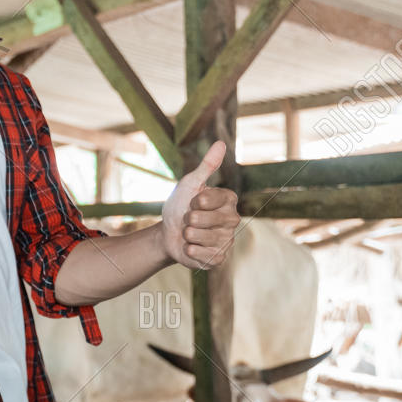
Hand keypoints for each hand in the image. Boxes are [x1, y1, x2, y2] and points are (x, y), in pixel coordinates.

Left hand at [160, 140, 238, 269]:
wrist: (168, 233)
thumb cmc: (181, 205)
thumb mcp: (190, 183)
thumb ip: (207, 166)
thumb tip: (221, 143)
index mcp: (229, 200)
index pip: (206, 199)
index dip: (192, 201)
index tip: (193, 201)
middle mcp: (233, 219)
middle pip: (201, 219)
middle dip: (187, 219)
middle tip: (189, 220)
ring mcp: (227, 240)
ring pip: (200, 237)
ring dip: (187, 235)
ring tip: (189, 233)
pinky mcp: (219, 258)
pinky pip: (205, 255)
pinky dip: (191, 251)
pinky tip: (191, 247)